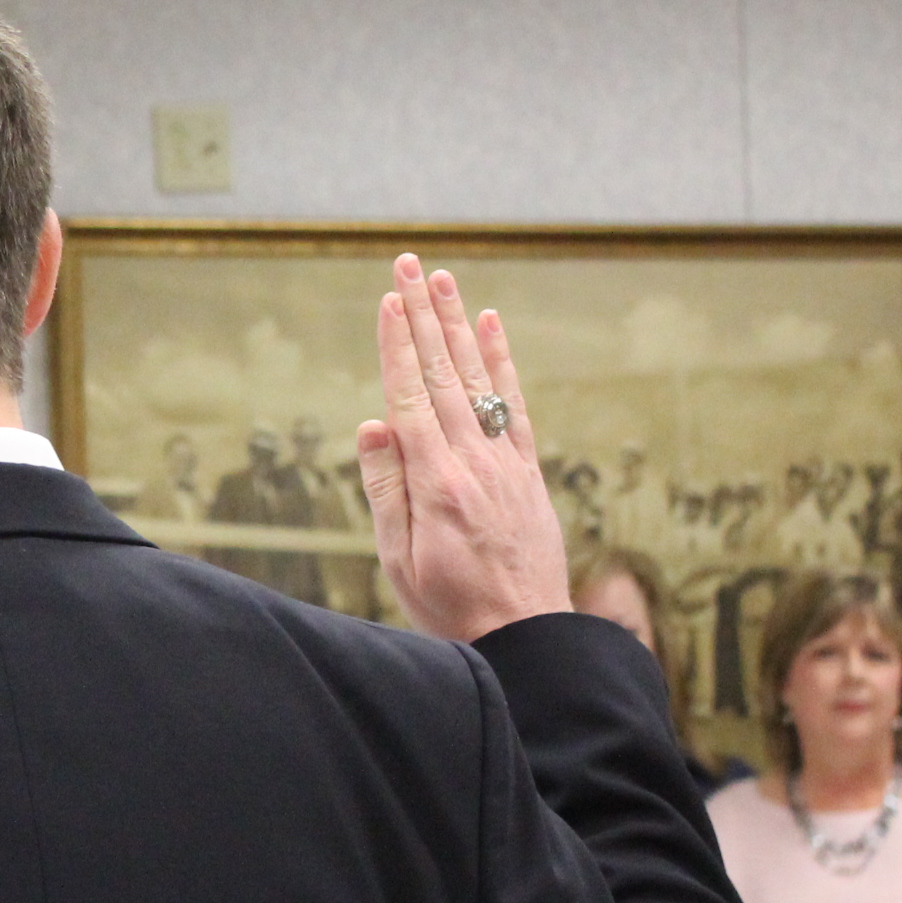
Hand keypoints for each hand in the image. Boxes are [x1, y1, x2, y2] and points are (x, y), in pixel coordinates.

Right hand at [356, 257, 571, 643]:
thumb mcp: (398, 561)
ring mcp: (506, 464)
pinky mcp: (528, 473)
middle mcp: (475, 463)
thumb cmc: (450, 607)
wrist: (528, 637)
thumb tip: (373, 423)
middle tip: (409, 265)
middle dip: (424, 316)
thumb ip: (386, 489)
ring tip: (444, 278)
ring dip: (459, 325)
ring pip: (478, 380)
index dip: (397, 346)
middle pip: (443, 374)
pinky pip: (515, 405)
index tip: (388, 300)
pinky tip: (491, 326)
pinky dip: (501, 362)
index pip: (410, 398)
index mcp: (436, 484)